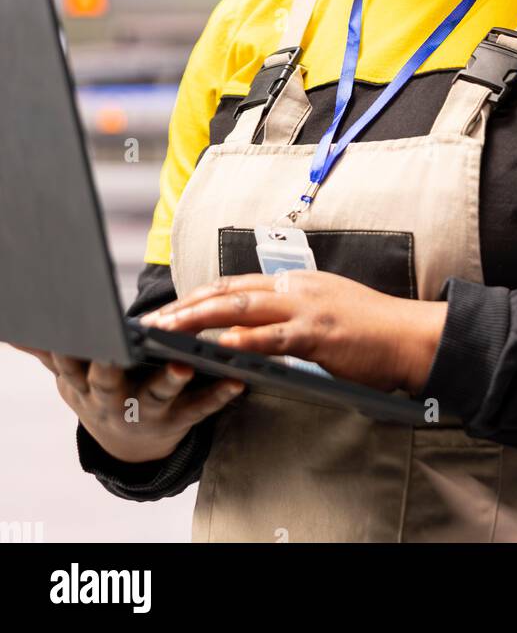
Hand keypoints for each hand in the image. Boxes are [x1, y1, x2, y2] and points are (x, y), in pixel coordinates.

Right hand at [9, 343, 245, 463]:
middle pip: (110, 383)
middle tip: (121, 349)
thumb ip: (48, 349)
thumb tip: (11, 327)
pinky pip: (200, 409)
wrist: (130, 447)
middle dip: (113, 367)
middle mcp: (113, 401)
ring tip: (183, 360)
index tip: (70, 329)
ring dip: (170, 379)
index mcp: (86, 384)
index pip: (72, 364)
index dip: (70, 348)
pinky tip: (236, 380)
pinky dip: (218, 395)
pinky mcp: (180, 420)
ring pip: (158, 396)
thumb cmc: (100, 392)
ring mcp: (147, 412)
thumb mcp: (70, 376)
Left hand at [140, 271, 447, 394]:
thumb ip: (291, 315)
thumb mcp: (326, 310)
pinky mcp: (320, 333)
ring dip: (200, 319)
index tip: (168, 309)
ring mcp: (308, 308)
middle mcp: (297, 288)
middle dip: (186, 306)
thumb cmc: (371, 331)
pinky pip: (276, 336)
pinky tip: (223, 345)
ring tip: (169, 332)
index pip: (235, 284)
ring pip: (243, 307)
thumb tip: (255, 328)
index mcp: (296, 283)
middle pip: (229, 291)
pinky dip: (246, 339)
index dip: (198, 295)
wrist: (411, 336)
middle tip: (153, 322)